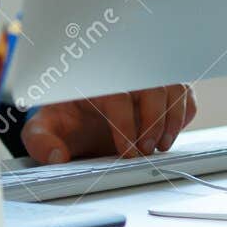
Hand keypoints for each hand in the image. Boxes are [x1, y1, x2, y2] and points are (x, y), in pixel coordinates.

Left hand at [21, 84, 197, 163]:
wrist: (81, 113)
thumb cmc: (64, 117)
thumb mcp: (44, 129)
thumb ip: (41, 142)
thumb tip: (56, 155)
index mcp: (94, 77)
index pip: (117, 93)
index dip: (126, 124)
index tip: (128, 152)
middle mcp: (125, 71)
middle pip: (152, 87)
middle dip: (152, 123)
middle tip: (145, 152)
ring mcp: (147, 76)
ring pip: (174, 88)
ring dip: (171, 121)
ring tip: (159, 147)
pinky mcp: (165, 85)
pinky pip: (186, 95)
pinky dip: (183, 116)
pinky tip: (168, 136)